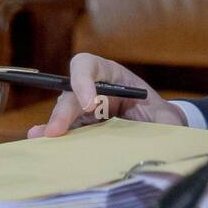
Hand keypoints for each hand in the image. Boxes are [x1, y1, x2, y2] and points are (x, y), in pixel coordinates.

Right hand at [26, 52, 186, 137]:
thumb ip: (164, 122)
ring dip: (54, 124)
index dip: (83, 80)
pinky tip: (40, 142)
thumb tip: (165, 134)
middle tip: (57, 131)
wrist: (160, 133)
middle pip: (71, 92)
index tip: (89, 104)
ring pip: (64, 112)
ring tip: (43, 138)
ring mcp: (84, 109)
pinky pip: (66, 130)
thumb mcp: (167, 117)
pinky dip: (55, 136)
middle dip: (64, 110)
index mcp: (113, 76)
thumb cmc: (160, 118)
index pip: (89, 65)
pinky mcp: (82, 127)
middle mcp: (94, 89)